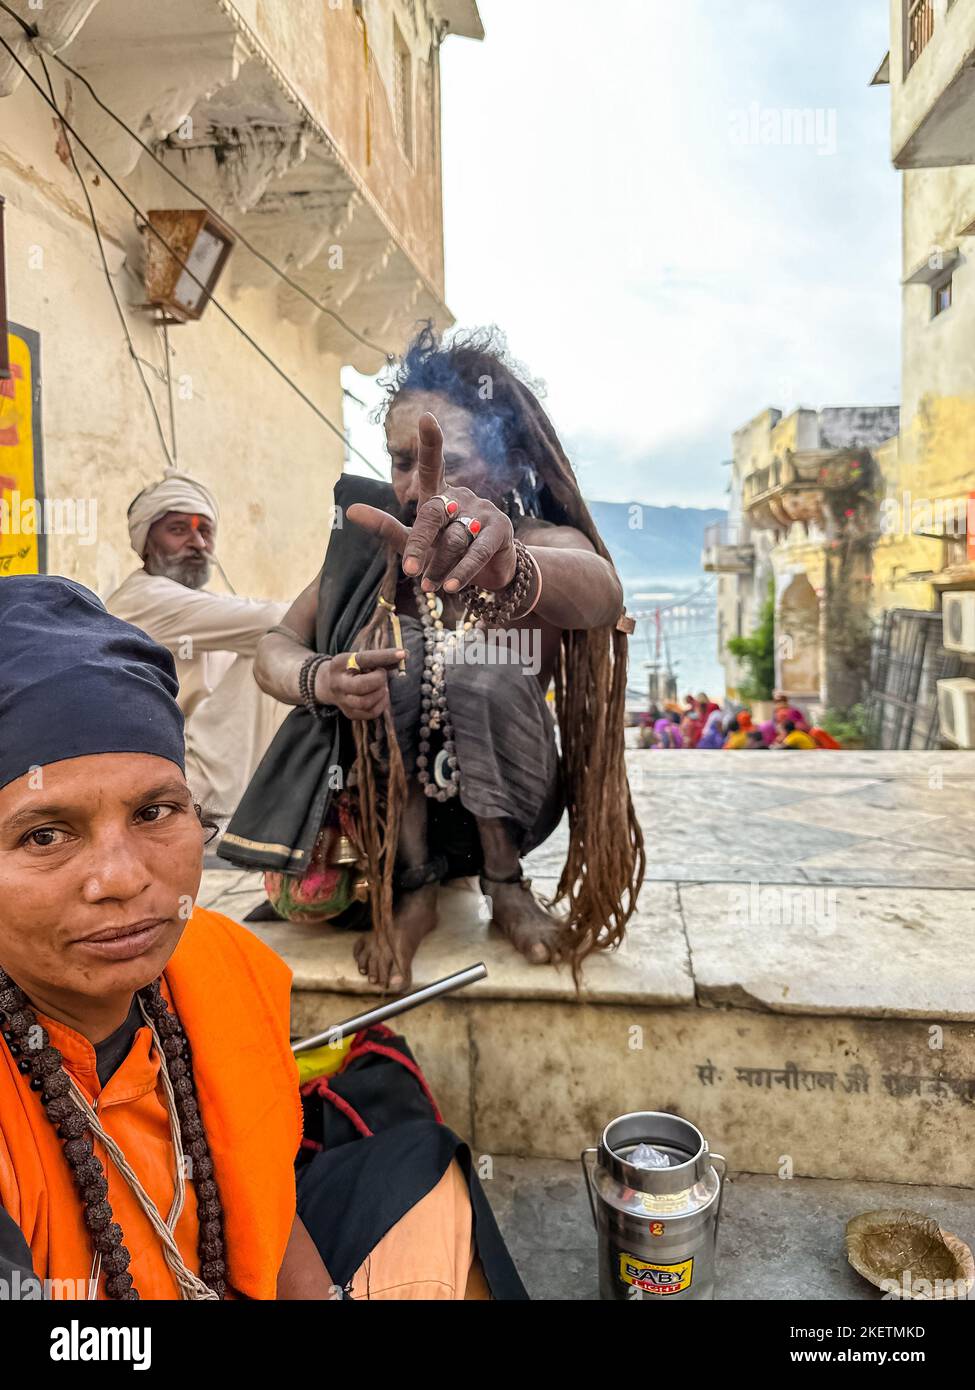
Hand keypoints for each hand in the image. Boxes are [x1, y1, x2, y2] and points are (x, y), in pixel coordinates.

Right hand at [316, 647, 404, 721]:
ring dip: (380, 693)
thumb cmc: (351, 669)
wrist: (329, 684)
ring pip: (365, 702)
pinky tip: (381, 696)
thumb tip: (404, 655)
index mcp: (340, 663)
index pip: (363, 659)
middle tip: (382, 675)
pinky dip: (381, 704)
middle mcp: (338, 683)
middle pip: (361, 686)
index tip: (401, 654)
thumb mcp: (359, 658)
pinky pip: (371, 713)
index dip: (384, 657)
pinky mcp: (349, 713)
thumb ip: (380, 658)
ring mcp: (342, 701)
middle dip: (378, 680)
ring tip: (381, 686)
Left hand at [346, 413, 516, 592]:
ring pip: (453, 539)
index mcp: (439, 496)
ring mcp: (483, 511)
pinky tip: (449, 588)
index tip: (427, 417)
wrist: (490, 576)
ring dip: (440, 566)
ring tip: (430, 587)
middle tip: (411, 571)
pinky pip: (475, 552)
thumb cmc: (445, 554)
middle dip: (421, 544)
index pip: (433, 466)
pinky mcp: (500, 530)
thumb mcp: (412, 543)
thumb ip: (385, 527)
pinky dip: (460, 573)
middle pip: (433, 515)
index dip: (431, 442)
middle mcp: (461, 498)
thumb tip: (350, 509)